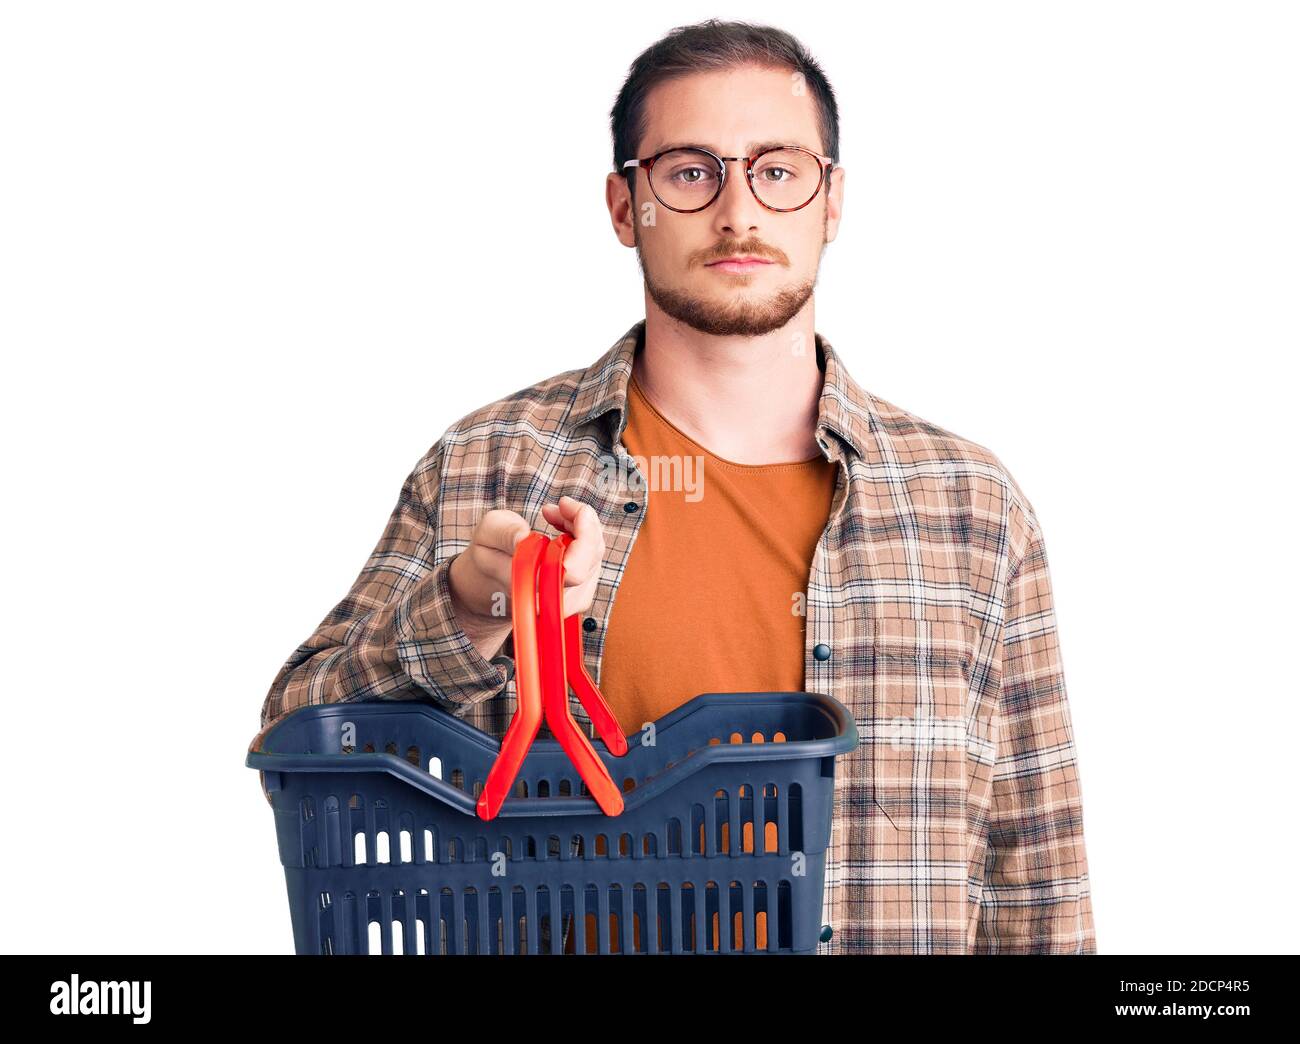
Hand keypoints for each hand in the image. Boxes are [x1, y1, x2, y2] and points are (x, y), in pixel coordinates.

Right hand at [448, 495, 605, 630]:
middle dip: (579, 521)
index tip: (564, 507)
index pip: (574, 569)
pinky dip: (583, 534)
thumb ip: (504, 534)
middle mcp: (559, 601)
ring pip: (596, 554)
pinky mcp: (583, 590)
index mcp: (534, 592)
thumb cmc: (489, 558)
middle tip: (557, 506)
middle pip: (592, 556)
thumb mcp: (487, 536)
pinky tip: (562, 525)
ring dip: (580, 525)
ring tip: (553, 514)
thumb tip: (523, 537)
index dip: (580, 533)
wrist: (491, 583)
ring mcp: (575, 598)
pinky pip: (594, 557)